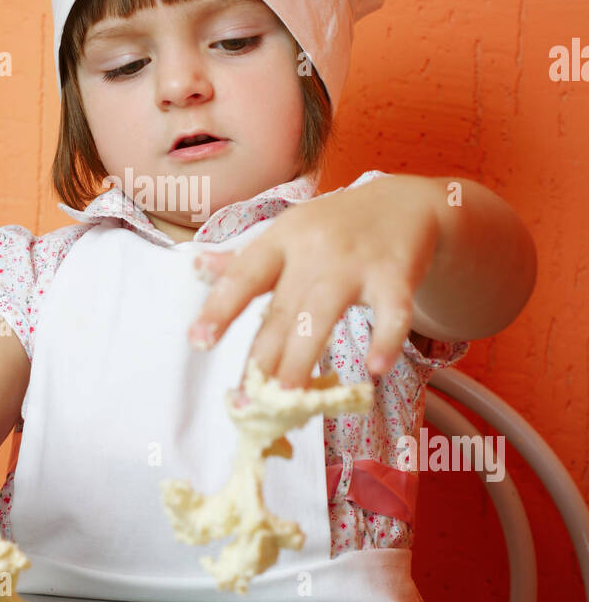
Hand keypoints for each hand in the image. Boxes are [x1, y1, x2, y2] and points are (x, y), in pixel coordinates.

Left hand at [187, 175, 441, 388]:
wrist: (403, 201)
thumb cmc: (335, 226)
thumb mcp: (288, 232)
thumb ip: (247, 257)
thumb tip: (197, 266)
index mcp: (281, 240)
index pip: (243, 276)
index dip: (219, 308)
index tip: (198, 341)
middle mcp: (314, 249)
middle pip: (282, 308)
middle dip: (263, 355)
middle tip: (247, 401)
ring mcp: (355, 263)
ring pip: (323, 314)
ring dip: (303, 356)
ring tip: (288, 397)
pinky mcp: (396, 276)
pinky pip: (392, 312)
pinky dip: (386, 339)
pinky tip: (375, 370)